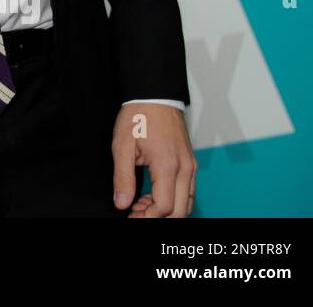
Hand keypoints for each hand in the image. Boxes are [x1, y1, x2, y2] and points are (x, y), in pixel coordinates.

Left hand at [112, 102, 196, 216]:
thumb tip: (122, 202)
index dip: (147, 217)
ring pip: (187, 203)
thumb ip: (122, 177)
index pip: (164, 206)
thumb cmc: (139, 116)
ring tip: (141, 203)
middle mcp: (185, 168)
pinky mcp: (190, 163)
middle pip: (180, 211)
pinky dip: (173, 199)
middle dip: (158, 217)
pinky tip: (153, 194)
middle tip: (135, 212)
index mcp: (168, 165)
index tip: (130, 215)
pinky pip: (188, 190)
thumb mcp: (122, 146)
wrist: (155, 96)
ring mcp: (190, 166)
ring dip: (167, 210)